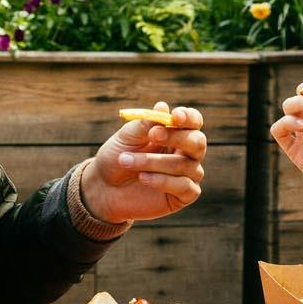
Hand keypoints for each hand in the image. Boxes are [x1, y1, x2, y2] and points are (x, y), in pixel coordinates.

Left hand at [78, 107, 205, 223]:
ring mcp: (188, 176)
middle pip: (197, 142)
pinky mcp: (184, 196)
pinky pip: (185, 186)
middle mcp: (187, 154)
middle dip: (176, 137)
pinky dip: (162, 180)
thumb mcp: (126, 138)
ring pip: (185, 165)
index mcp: (176, 134)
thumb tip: (162, 106)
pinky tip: (143, 178)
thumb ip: (145, 124)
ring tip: (126, 161)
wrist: (105, 188)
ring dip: (154, 162)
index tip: (175, 116)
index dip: (189, 118)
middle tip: (152, 135)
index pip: (194, 122)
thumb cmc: (118, 157)